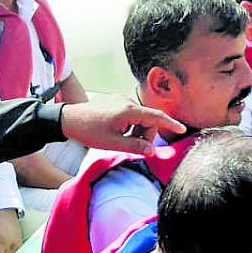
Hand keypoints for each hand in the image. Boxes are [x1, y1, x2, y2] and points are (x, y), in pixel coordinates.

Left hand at [60, 92, 185, 153]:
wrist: (68, 119)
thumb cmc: (89, 131)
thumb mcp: (112, 143)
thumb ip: (135, 146)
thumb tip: (152, 150)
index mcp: (129, 110)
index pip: (156, 116)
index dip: (170, 123)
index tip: (182, 129)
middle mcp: (128, 102)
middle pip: (149, 120)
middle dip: (146, 135)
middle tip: (133, 147)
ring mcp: (122, 101)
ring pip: (141, 119)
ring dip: (137, 132)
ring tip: (121, 140)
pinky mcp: (117, 103)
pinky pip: (132, 116)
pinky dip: (131, 127)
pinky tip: (117, 133)